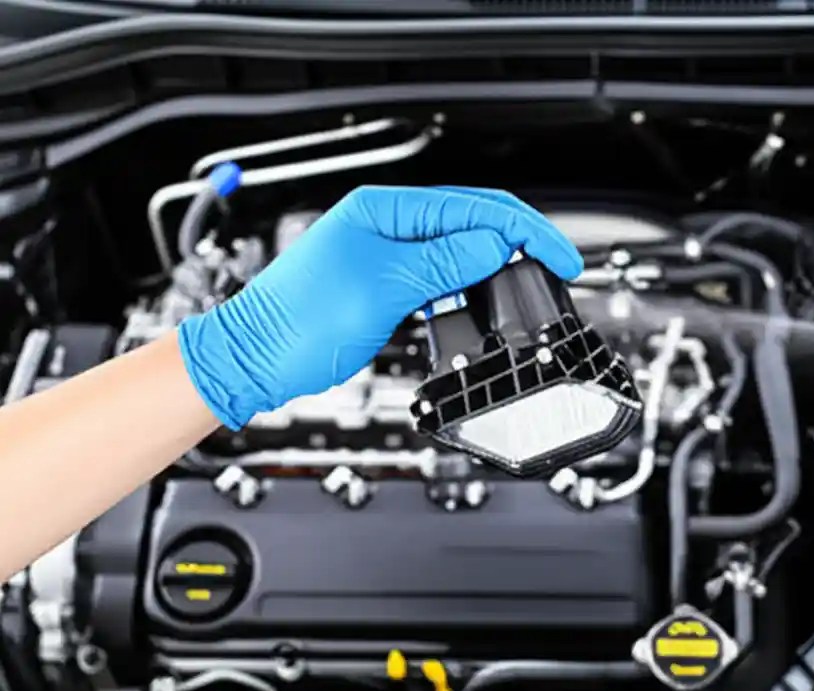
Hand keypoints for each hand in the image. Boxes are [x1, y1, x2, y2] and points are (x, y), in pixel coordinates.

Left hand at [178, 186, 582, 429]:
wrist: (253, 360)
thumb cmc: (296, 322)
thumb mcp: (383, 287)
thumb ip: (444, 262)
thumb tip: (496, 244)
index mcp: (383, 208)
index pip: (473, 207)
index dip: (525, 230)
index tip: (560, 255)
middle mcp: (386, 222)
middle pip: (473, 219)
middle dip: (522, 239)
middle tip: (560, 265)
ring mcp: (386, 251)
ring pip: (461, 246)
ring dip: (500, 260)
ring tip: (532, 279)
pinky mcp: (386, 281)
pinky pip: (442, 272)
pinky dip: (472, 282)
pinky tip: (488, 295)